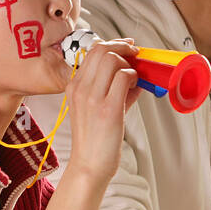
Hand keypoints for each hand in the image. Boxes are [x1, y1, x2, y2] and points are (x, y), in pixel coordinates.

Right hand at [64, 38, 140, 182]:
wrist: (89, 165)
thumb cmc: (94, 140)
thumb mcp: (95, 109)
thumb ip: (113, 90)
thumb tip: (134, 76)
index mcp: (74, 86)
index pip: (91, 52)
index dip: (112, 44)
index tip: (126, 47)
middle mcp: (80, 89)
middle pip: (101, 50)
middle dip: (123, 47)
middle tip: (136, 54)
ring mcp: (93, 98)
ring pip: (112, 60)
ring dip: (129, 63)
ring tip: (135, 76)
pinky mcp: (108, 109)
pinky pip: (124, 77)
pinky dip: (134, 77)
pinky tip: (136, 87)